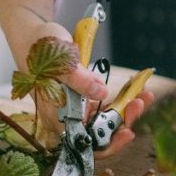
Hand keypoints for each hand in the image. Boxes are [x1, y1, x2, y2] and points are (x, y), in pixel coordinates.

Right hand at [18, 22, 152, 158]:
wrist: (30, 32)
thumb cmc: (38, 47)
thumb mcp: (60, 61)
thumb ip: (79, 80)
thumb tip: (101, 91)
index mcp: (55, 115)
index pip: (84, 143)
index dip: (107, 143)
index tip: (126, 132)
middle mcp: (64, 116)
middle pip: (98, 132)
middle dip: (123, 122)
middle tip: (140, 104)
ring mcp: (73, 107)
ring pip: (104, 119)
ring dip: (126, 110)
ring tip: (145, 95)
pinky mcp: (80, 97)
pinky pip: (104, 105)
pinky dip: (120, 99)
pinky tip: (135, 90)